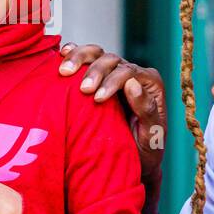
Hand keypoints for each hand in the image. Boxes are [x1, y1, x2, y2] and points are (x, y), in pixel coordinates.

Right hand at [59, 42, 166, 183]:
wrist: (133, 159)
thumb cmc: (145, 149)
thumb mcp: (152, 135)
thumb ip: (146, 110)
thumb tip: (133, 85)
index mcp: (149, 83)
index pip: (129, 72)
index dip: (112, 81)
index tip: (97, 99)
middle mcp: (133, 73)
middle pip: (111, 60)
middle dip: (95, 71)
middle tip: (83, 89)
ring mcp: (114, 73)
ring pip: (97, 54)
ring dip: (79, 58)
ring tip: (65, 69)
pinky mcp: (99, 76)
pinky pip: (87, 58)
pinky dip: (73, 53)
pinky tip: (62, 53)